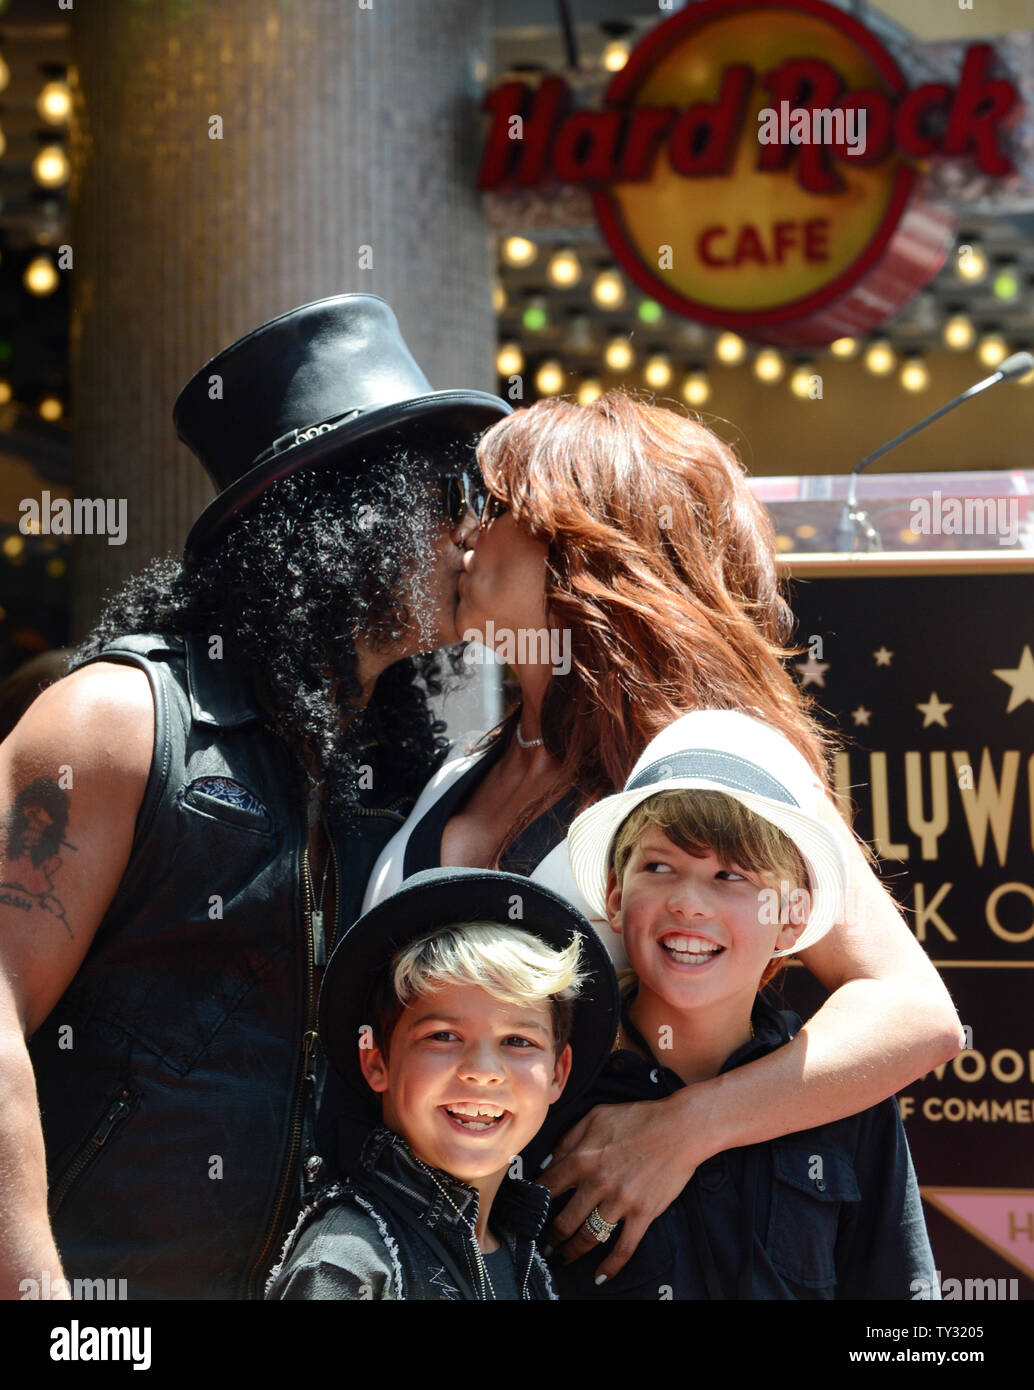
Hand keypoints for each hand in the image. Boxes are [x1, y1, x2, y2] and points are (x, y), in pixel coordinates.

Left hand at [537, 1094, 703, 1281]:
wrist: (680, 1127)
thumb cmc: (638, 1118)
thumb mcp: (596, 1116)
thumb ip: (567, 1139)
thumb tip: (547, 1164)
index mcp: (582, 1158)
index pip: (547, 1188)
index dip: (535, 1203)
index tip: (530, 1213)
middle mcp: (597, 1183)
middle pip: (563, 1221)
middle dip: (550, 1237)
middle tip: (545, 1244)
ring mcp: (620, 1201)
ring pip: (588, 1237)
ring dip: (572, 1252)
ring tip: (564, 1258)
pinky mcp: (642, 1214)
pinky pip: (623, 1248)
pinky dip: (610, 1267)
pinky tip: (600, 1277)